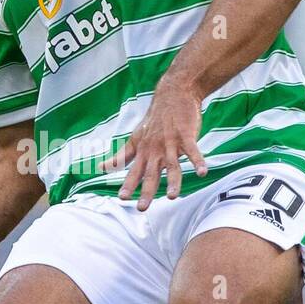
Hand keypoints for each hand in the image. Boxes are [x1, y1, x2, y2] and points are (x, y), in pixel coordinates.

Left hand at [102, 76, 207, 209]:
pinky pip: (192, 151)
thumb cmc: (154, 120)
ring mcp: (171, 143)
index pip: (134, 172)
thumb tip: (102, 168)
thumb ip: (121, 156)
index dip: (128, 184)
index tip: (122, 198)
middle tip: (142, 208)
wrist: (173, 95)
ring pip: (172, 166)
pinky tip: (202, 173)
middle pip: (151, 174)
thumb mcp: (135, 138)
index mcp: (143, 152)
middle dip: (146, 191)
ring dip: (172, 182)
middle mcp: (155, 150)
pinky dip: (198, 162)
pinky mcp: (186, 136)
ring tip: (171, 197)